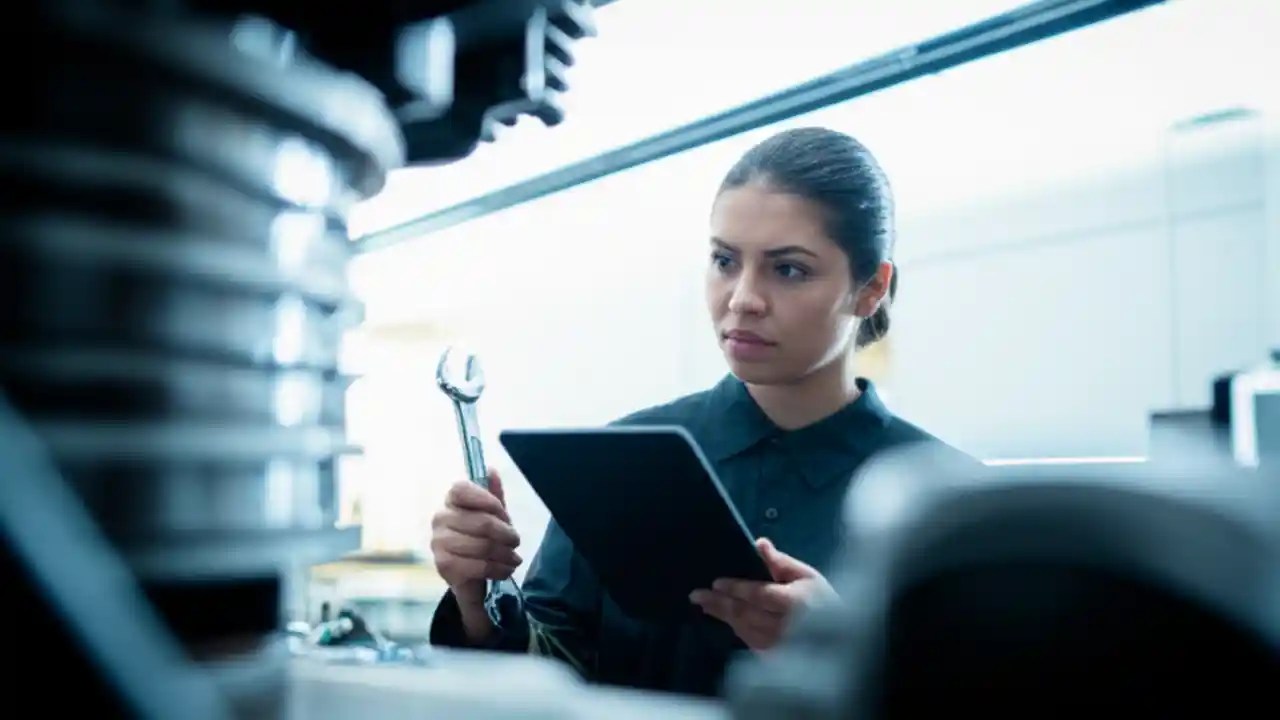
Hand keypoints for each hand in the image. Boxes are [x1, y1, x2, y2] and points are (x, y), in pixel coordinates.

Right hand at [430, 468, 522, 608]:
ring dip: (506, 554)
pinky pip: (479, 566)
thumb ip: (492, 494)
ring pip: (483, 546)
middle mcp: (440, 518)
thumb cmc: (482, 538)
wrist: (471, 575)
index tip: (505, 516)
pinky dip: (499, 569)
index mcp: (451, 500)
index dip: (489, 502)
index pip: (463, 490)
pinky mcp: (444, 566)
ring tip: (514, 559)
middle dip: (507, 534)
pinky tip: (506, 570)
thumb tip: (491, 470)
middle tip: (516, 541)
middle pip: (483, 522)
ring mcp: (439, 543)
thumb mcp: (492, 515)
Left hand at [689, 537, 836, 651]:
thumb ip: (780, 562)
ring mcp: (778, 646)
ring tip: (705, 605)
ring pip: (743, 629)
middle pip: (744, 613)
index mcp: (793, 602)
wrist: (840, 641)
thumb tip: (759, 543)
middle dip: (718, 604)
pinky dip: (736, 629)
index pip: (759, 594)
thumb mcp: (808, 576)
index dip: (736, 589)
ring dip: (723, 616)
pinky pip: (749, 642)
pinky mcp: (774, 658)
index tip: (716, 583)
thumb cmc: (825, 603)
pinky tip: (726, 619)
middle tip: (696, 596)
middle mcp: (783, 626)